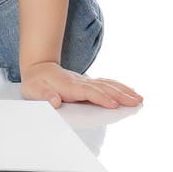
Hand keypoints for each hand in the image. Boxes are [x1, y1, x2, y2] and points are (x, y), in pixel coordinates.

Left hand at [20, 61, 142, 108]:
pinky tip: (130, 91)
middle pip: (103, 87)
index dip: (100, 98)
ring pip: (107, 85)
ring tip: (139, 98)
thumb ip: (44, 95)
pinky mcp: (88, 83)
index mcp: (68, 85)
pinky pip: (106, 84)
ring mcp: (85, 81)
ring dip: (123, 91)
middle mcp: (80, 82)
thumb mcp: (33, 90)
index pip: (87, 92)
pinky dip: (119, 87)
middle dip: (120, 94)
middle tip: (136, 101)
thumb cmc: (36, 82)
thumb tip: (55, 101)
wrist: (38, 67)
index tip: (113, 104)